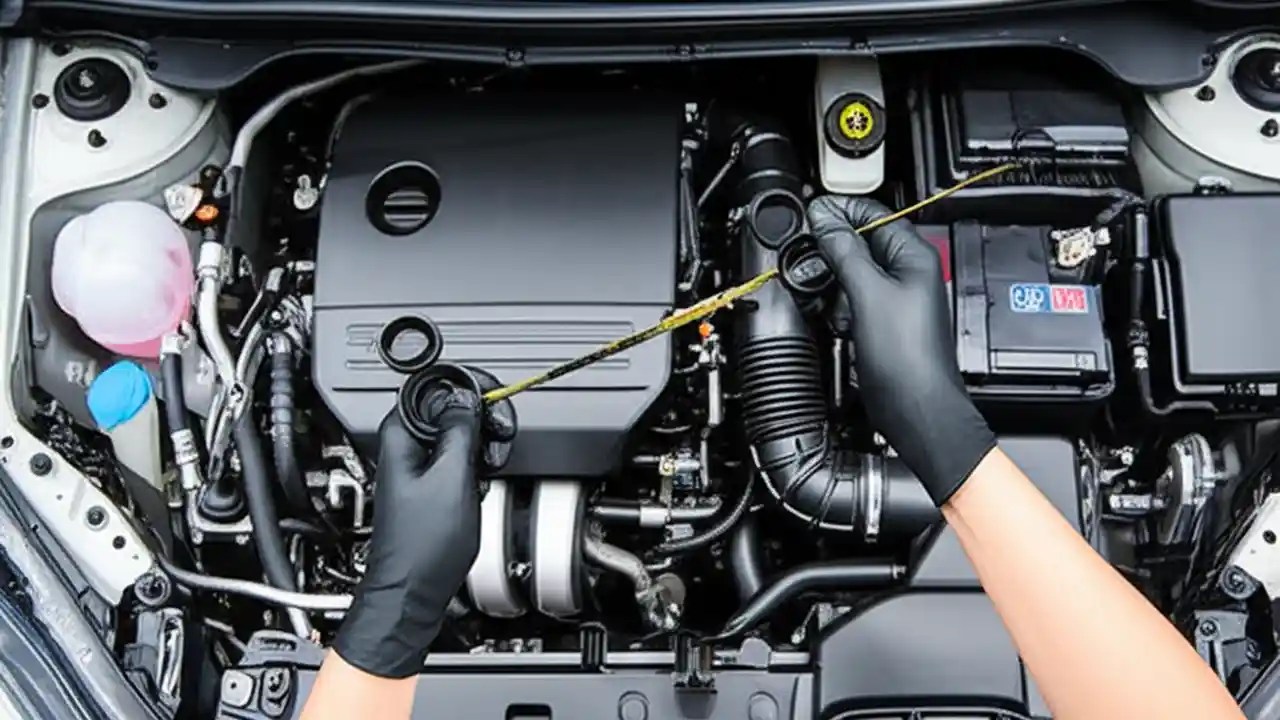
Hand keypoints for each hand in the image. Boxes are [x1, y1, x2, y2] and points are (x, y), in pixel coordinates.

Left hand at [333, 387, 481, 677]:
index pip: (435, 388)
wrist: (412, 591)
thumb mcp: (452, 478)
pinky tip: (483, 478)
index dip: (471, 389)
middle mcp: (403, 447)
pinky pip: (455, 458)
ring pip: (455, 434)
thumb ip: (460, 430)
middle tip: (499, 436)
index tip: (496, 399)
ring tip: (491, 463)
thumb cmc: (423, 546)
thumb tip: (467, 399)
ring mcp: (415, 466)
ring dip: (481, 442)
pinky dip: (474, 462)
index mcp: (401, 436)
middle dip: (481, 418)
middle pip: (448, 408)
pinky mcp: (427, 484)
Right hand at [807, 195, 994, 504]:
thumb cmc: (907, 357)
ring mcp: (896, 299)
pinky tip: (830, 310)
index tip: (812, 212)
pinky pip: (856, 298)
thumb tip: (826, 220)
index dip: (842, 210)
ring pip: (857, 270)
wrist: (916, 409)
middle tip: (806, 246)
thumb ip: (845, 252)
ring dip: (835, 273)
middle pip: (864, 240)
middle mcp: (908, 275)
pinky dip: (839, 300)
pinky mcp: (884, 322)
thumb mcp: (868, 294)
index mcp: (914, 258)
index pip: (876, 214)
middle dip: (834, 243)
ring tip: (816, 279)